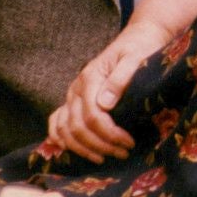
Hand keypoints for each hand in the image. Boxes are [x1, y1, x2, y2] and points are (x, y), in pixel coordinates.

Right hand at [48, 19, 174, 162]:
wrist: (137, 39)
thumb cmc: (140, 49)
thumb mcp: (136, 58)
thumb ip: (120, 78)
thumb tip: (105, 104)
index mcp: (90, 77)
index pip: (93, 115)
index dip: (109, 134)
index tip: (129, 143)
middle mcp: (76, 88)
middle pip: (78, 126)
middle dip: (100, 145)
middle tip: (123, 154)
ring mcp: (72, 95)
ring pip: (65, 128)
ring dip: (83, 148)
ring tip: (105, 158)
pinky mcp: (74, 100)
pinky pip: (57, 122)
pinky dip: (60, 138)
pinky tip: (72, 150)